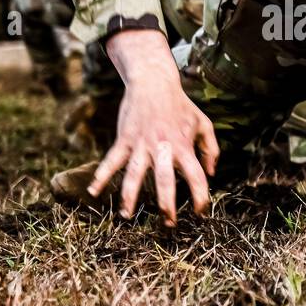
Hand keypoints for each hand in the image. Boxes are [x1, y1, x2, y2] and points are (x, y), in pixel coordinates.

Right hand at [88, 29, 218, 224]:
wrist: (153, 82)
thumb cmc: (180, 104)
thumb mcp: (203, 123)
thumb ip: (211, 149)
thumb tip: (212, 173)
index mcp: (183, 146)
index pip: (196, 176)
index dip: (201, 196)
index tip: (201, 212)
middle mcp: (162, 148)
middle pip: (164, 180)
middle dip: (166, 204)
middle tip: (168, 224)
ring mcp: (141, 144)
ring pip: (134, 174)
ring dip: (130, 196)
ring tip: (126, 216)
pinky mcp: (124, 139)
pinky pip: (112, 160)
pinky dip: (101, 176)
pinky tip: (93, 191)